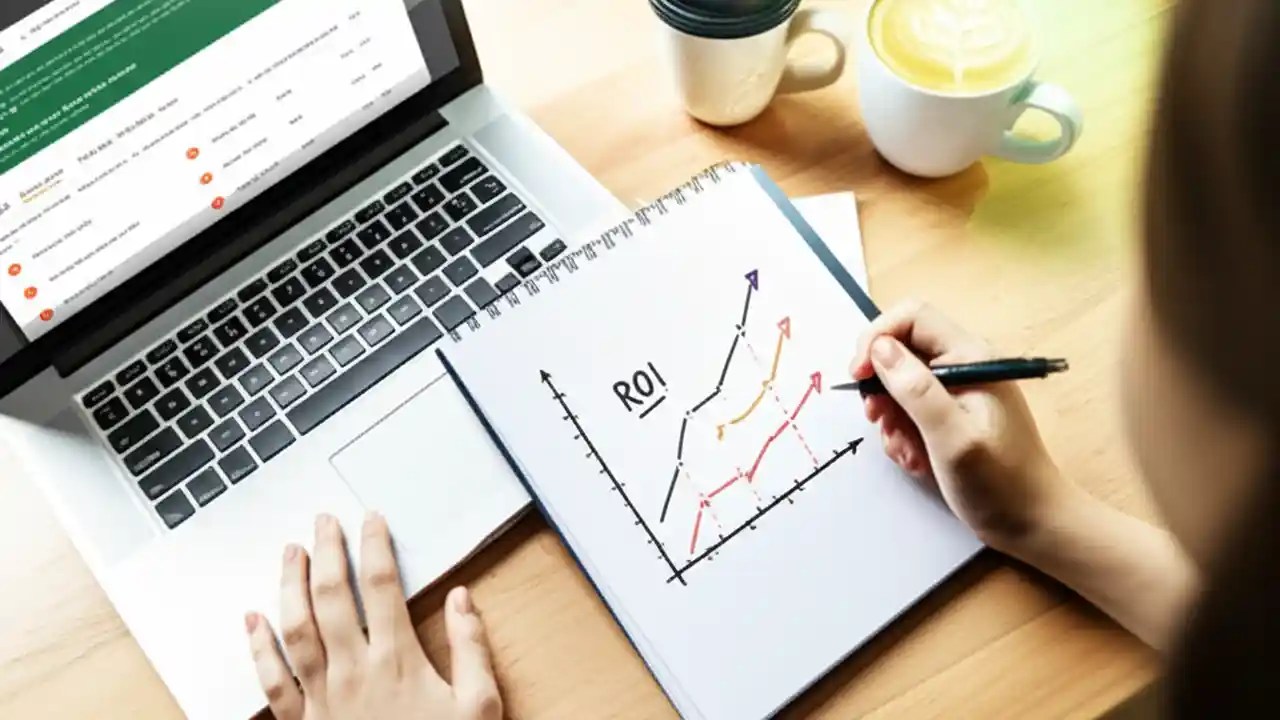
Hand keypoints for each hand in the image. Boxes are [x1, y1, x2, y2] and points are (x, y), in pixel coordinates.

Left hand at [245, 513, 501, 719]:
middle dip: (326, 553)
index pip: (382, 587)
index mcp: (399, 662)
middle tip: (323, 521)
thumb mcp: (479, 708)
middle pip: (332, 598)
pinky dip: (258, 648)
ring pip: (296, 629)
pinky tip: (253, 619)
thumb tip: (463, 600)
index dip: (375, 547)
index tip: (370, 520)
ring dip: (289, 585)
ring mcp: (322, 699)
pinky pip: (272, 682)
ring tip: (290, 552)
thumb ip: (472, 649)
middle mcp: (354, 673)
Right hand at [850, 301, 1080, 553]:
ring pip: (899, 386)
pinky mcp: (951, 418)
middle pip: (900, 351)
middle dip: (881, 387)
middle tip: (878, 420)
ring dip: (891, 418)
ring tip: (907, 452)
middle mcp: (963, 367)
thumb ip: (915, 389)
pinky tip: (917, 460)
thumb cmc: (1001, 482)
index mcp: (970, 358)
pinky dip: (902, 435)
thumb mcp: (953, 436)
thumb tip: (879, 348)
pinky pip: (910, 412)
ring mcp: (957, 393)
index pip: (912, 317)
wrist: (1034, 524)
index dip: (877, 338)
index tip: (859, 376)